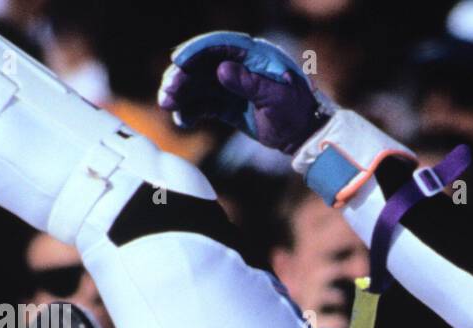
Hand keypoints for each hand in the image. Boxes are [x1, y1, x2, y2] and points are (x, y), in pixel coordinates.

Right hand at [158, 31, 323, 152]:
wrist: (304, 136)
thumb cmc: (296, 112)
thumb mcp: (277, 97)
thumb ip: (250, 83)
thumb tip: (222, 70)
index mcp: (254, 56)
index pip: (219, 47)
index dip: (196, 52)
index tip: (179, 62)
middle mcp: (239, 67)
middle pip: (203, 65)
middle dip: (183, 77)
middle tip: (168, 92)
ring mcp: (232, 86)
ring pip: (199, 85)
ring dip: (182, 93)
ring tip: (168, 105)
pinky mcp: (228, 105)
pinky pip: (205, 104)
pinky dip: (192, 110)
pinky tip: (182, 119)